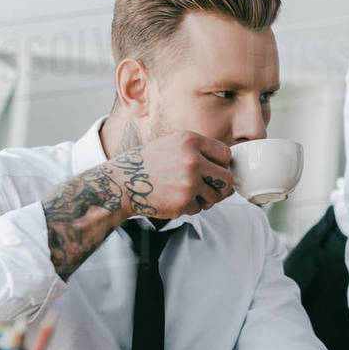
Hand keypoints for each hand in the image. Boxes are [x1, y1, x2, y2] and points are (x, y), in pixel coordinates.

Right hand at [106, 131, 232, 218]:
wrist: (121, 183)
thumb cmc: (147, 164)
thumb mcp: (172, 144)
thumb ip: (198, 150)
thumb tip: (227, 166)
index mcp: (190, 140)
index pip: (226, 154)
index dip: (222, 164)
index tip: (215, 170)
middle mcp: (192, 159)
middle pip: (227, 178)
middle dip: (221, 186)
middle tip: (210, 189)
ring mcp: (189, 182)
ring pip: (216, 196)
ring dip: (206, 199)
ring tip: (189, 194)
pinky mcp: (183, 201)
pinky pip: (199, 208)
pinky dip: (190, 208)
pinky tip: (175, 200)